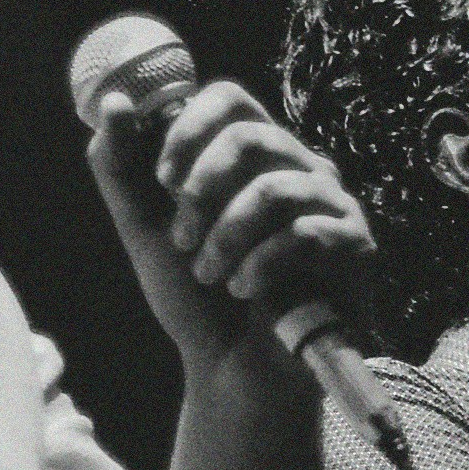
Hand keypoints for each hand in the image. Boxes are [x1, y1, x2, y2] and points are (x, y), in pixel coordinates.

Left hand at [90, 78, 377, 370]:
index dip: (189, 129)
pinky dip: (261, 266)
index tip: (162, 179)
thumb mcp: (146, 230)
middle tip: (183, 239)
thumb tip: (114, 102)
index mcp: (251, 156)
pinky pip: (304, 233)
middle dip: (203, 190)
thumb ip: (121, 168)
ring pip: (274, 188)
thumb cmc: (198, 298)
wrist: (235, 370)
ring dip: (226, 238)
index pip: (229, 99)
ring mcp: (329, 203)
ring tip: (210, 275)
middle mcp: (296, 167)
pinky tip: (245, 291)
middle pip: (251, 136)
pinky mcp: (353, 242)